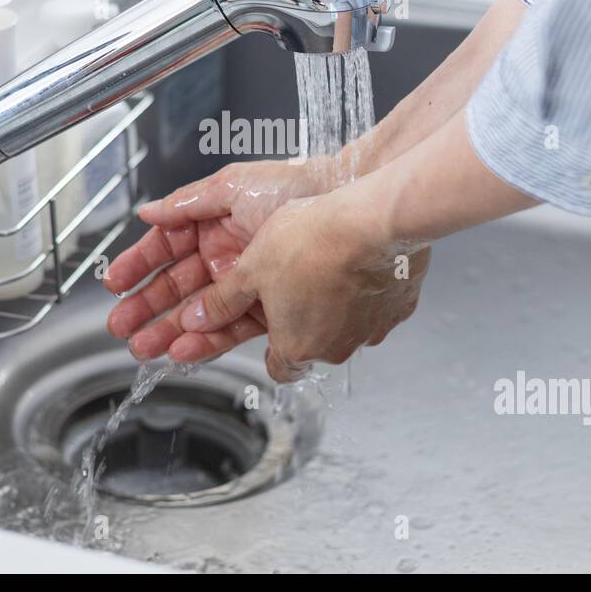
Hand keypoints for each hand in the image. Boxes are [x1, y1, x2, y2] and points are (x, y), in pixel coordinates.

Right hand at [103, 159, 326, 360]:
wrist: (346, 201)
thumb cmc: (294, 185)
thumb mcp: (232, 187)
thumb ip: (187, 204)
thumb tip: (147, 211)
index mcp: (213, 224)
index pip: (166, 250)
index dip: (138, 268)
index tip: (114, 285)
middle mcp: (227, 255)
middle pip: (177, 287)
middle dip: (147, 309)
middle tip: (123, 330)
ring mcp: (248, 283)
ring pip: (201, 312)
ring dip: (171, 330)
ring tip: (145, 349)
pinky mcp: (273, 306)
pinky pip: (233, 328)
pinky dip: (207, 340)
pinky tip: (184, 349)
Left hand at [172, 191, 430, 381]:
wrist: (372, 222)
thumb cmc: (311, 243)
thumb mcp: (251, 270)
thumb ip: (221, 302)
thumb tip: (194, 321)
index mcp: (296, 346)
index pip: (280, 369)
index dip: (271, 350)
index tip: (270, 332)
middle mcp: (335, 348)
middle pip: (312, 346)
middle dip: (301, 322)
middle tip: (295, 288)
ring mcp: (370, 330)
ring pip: (346, 326)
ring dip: (334, 307)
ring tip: (325, 268)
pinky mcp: (396, 309)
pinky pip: (376, 308)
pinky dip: (364, 293)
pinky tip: (355, 265)